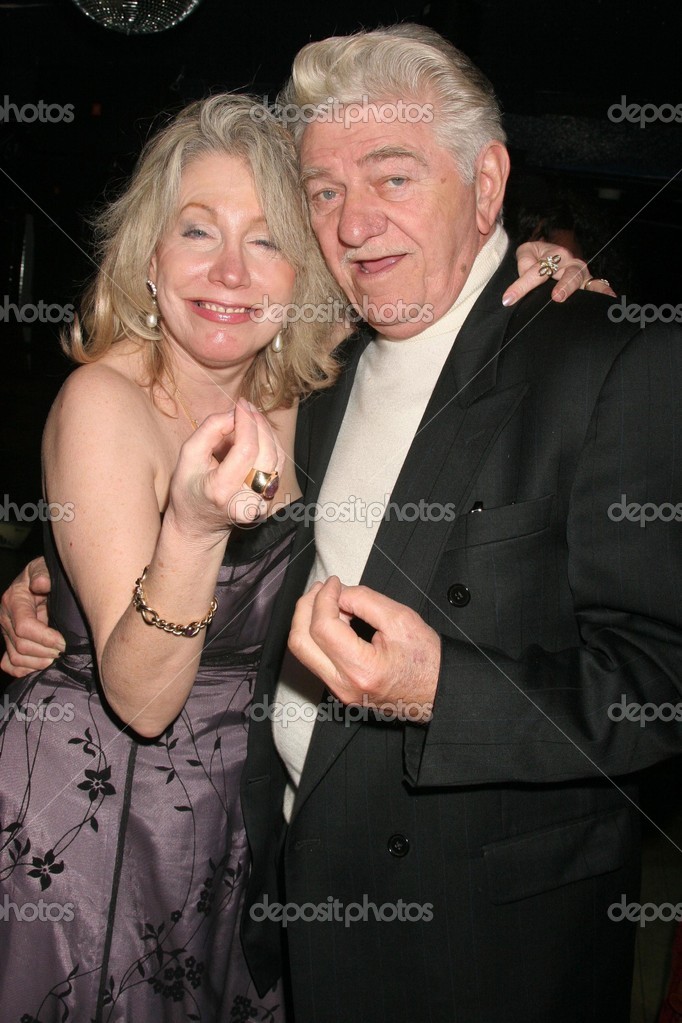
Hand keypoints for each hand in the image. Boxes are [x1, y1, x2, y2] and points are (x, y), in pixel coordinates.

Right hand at [0, 557, 64, 676]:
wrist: (42, 580)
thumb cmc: (46, 574)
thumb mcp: (45, 567)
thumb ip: (43, 574)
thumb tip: (41, 583)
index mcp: (13, 600)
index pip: (25, 627)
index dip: (46, 638)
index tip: (64, 641)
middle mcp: (5, 618)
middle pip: (21, 646)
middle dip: (46, 652)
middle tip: (64, 651)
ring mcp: (5, 632)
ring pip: (16, 659)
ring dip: (38, 663)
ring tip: (56, 658)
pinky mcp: (8, 643)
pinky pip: (9, 665)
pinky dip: (25, 670)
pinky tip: (42, 666)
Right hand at [165, 399, 285, 543]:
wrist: (198, 525)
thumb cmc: (189, 488)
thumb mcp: (188, 456)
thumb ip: (209, 430)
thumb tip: (235, 414)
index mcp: (221, 491)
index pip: (246, 450)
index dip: (247, 422)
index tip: (240, 403)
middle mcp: (246, 502)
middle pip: (267, 453)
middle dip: (259, 424)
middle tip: (247, 407)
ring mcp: (261, 505)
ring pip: (277, 459)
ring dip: (267, 432)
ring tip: (251, 418)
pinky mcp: (269, 502)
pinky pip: (277, 467)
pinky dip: (270, 445)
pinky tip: (257, 435)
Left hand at [288, 577, 439, 721]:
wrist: (438, 692)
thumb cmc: (427, 661)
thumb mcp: (401, 619)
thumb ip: (365, 601)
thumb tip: (339, 593)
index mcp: (362, 670)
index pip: (322, 628)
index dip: (324, 598)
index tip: (335, 584)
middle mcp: (344, 686)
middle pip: (300, 642)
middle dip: (306, 608)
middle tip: (322, 589)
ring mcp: (339, 691)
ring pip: (303, 651)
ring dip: (309, 620)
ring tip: (328, 601)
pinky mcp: (339, 690)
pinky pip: (316, 659)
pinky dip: (318, 634)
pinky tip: (335, 620)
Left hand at [503, 241, 616, 305]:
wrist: (546, 256)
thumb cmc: (535, 257)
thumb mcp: (526, 253)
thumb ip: (524, 260)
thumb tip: (527, 271)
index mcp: (555, 255)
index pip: (538, 270)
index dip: (521, 285)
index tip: (508, 299)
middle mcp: (572, 264)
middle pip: (570, 274)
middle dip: (565, 285)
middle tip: (557, 297)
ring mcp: (582, 276)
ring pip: (587, 281)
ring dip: (587, 291)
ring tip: (584, 303)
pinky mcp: (588, 286)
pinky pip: (599, 287)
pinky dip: (605, 292)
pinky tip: (611, 299)